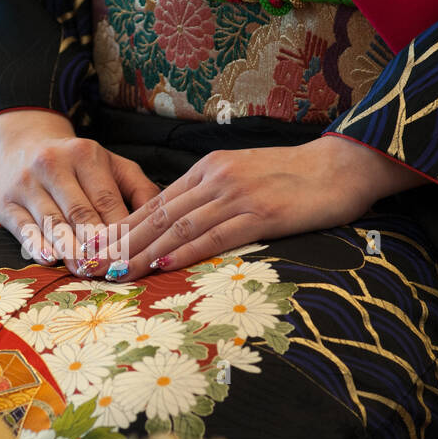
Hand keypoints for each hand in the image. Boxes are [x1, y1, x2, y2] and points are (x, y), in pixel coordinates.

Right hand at [0, 110, 160, 272]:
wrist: (23, 144)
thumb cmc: (77, 163)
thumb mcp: (112, 165)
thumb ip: (139, 190)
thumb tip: (162, 221)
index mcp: (85, 154)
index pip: (106, 200)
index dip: (120, 231)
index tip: (133, 256)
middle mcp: (52, 164)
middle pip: (80, 212)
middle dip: (96, 244)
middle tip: (112, 270)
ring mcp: (26, 183)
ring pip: (53, 222)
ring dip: (70, 249)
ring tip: (86, 270)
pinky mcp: (6, 203)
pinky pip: (23, 228)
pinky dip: (37, 245)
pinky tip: (50, 259)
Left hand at [106, 135, 424, 279]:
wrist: (343, 166)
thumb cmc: (296, 179)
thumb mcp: (245, 179)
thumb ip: (213, 198)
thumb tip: (179, 227)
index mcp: (209, 170)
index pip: (156, 202)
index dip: (123, 228)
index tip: (99, 250)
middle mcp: (216, 178)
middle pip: (158, 214)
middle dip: (122, 243)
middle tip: (94, 267)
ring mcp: (238, 194)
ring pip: (179, 226)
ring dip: (144, 251)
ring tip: (118, 272)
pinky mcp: (262, 213)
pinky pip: (215, 235)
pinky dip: (185, 250)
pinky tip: (163, 263)